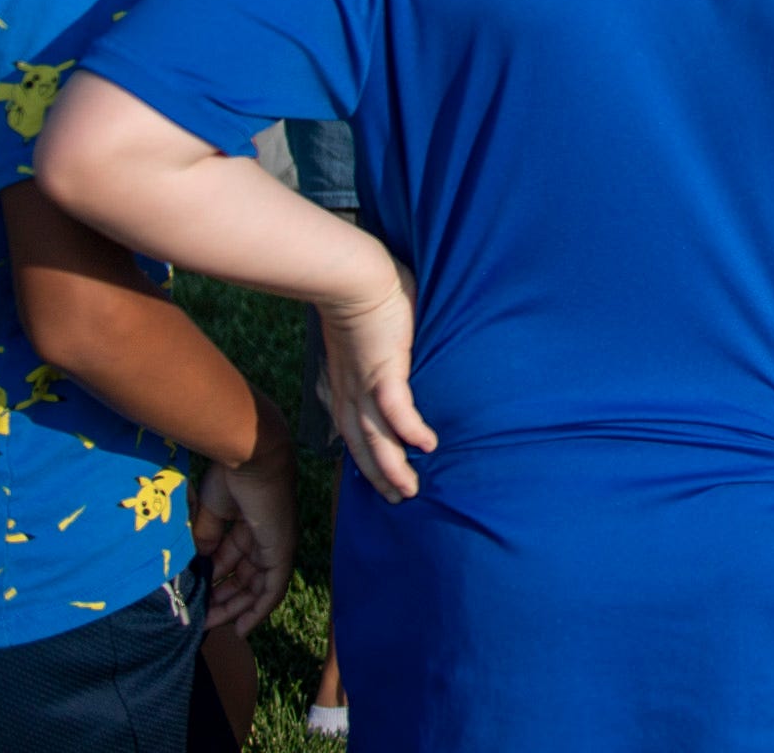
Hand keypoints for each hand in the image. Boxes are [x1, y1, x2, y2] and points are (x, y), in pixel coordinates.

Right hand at [193, 435, 294, 634]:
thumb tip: (198, 566)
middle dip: (223, 600)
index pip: (234, 562)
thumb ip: (207, 539)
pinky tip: (241, 628)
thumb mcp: (212, 514)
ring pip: (258, 588)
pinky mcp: (283, 552)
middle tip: (199, 618)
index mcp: (250, 526)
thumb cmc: (231, 477)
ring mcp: (277, 546)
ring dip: (235, 609)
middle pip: (246, 578)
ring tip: (210, 625)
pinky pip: (273, 589)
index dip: (215, 581)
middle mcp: (267, 538)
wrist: (252, 458)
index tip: (196, 598)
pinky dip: (259, 611)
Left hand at [323, 263, 437, 502]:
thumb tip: (397, 345)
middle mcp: (352, 391)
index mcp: (346, 383)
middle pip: (363, 444)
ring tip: (410, 490)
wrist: (350, 274)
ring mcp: (367, 383)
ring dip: (391, 468)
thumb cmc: (363, 290)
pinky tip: (427, 445)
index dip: (366, 458)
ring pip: (377, 437)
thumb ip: (380, 345)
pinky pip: (397, 408)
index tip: (380, 478)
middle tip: (399, 498)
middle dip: (379, 476)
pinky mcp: (384, 369)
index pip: (354, 430)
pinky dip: (408, 429)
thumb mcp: (366, 330)